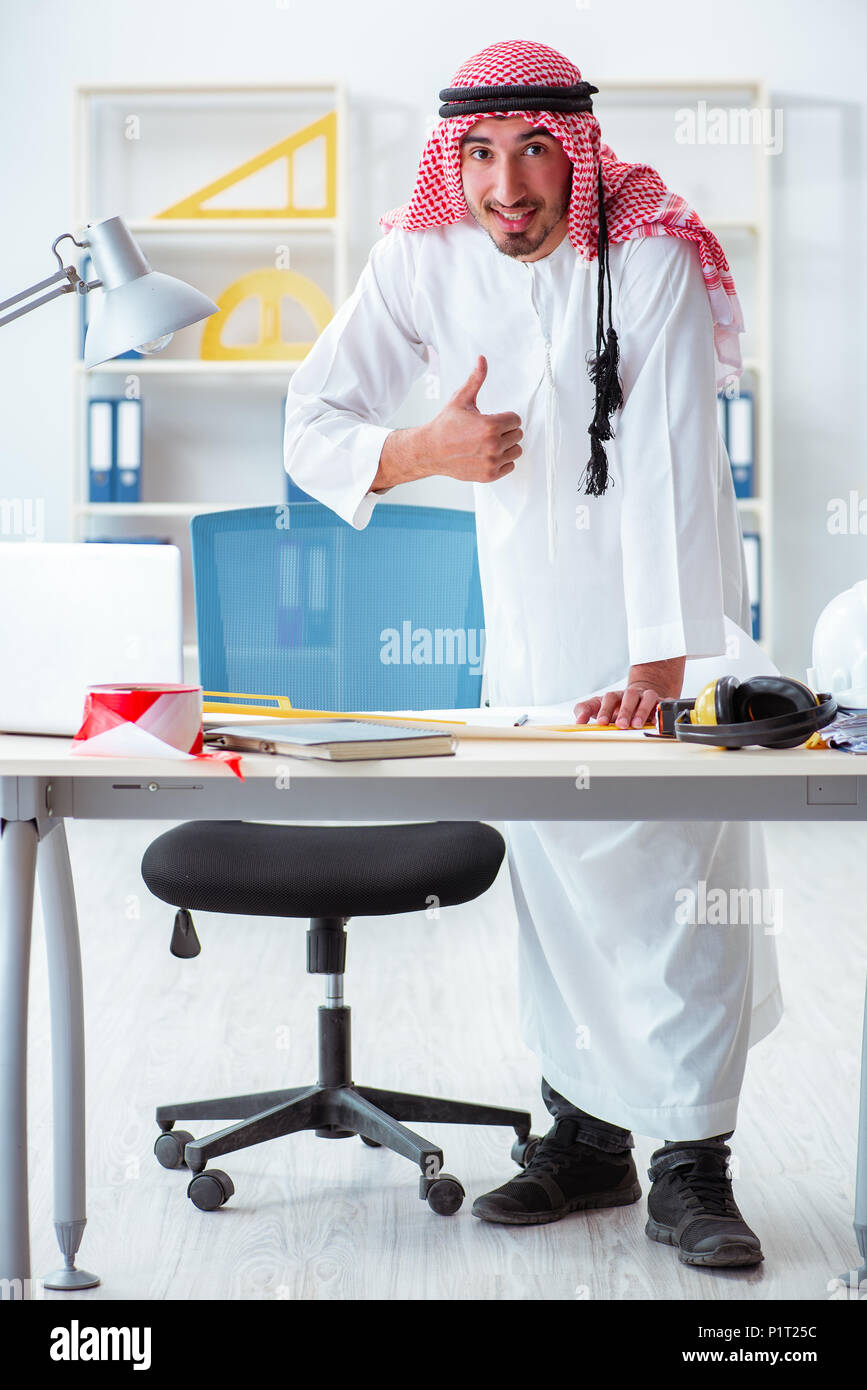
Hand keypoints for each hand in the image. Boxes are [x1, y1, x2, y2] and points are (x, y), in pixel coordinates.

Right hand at [425, 355, 522, 481]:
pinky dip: (502, 461)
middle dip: (506, 431)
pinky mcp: (490, 475)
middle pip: (518, 435)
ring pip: (516, 451)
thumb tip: (482, 359)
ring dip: (507, 446)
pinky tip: (488, 454)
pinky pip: (510, 466)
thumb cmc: (445, 425)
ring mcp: (492, 462)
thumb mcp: (461, 399)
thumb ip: (476, 380)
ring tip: (490, 442)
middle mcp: (493, 445)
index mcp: (490, 426)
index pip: (516, 419)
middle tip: (489, 431)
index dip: (505, 418)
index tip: (493, 419)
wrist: (431, 451)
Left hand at [573, 656, 685, 728]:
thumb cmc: (617, 706)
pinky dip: (662, 710)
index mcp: (615, 696)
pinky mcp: (660, 702)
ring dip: (641, 711)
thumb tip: (577, 721)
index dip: (603, 710)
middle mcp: (631, 695)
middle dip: (624, 711)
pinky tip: (658, 720)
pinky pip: (665, 703)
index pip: (608, 699)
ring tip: (637, 725)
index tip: (599, 722)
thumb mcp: (598, 707)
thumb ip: (585, 711)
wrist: (639, 697)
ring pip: (646, 698)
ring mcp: (647, 697)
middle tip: (620, 725)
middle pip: (628, 697)